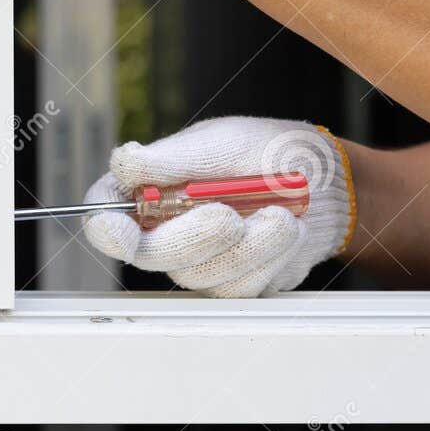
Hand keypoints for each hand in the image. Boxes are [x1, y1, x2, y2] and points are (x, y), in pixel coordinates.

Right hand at [82, 116, 355, 296]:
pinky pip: (239, 287)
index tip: (118, 228)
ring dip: (246, 246)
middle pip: (150, 254)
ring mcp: (198, 262)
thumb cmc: (266, 152)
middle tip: (227, 215)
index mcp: (147, 190)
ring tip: (281, 215)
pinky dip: (268, 258)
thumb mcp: (220, 143)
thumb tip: (122, 163)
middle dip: (191, 237)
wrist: (325, 181)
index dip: (104, 227)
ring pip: (200, 275)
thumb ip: (170, 159)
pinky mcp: (233, 284)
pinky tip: (285, 230)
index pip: (105, 215)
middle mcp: (164, 231)